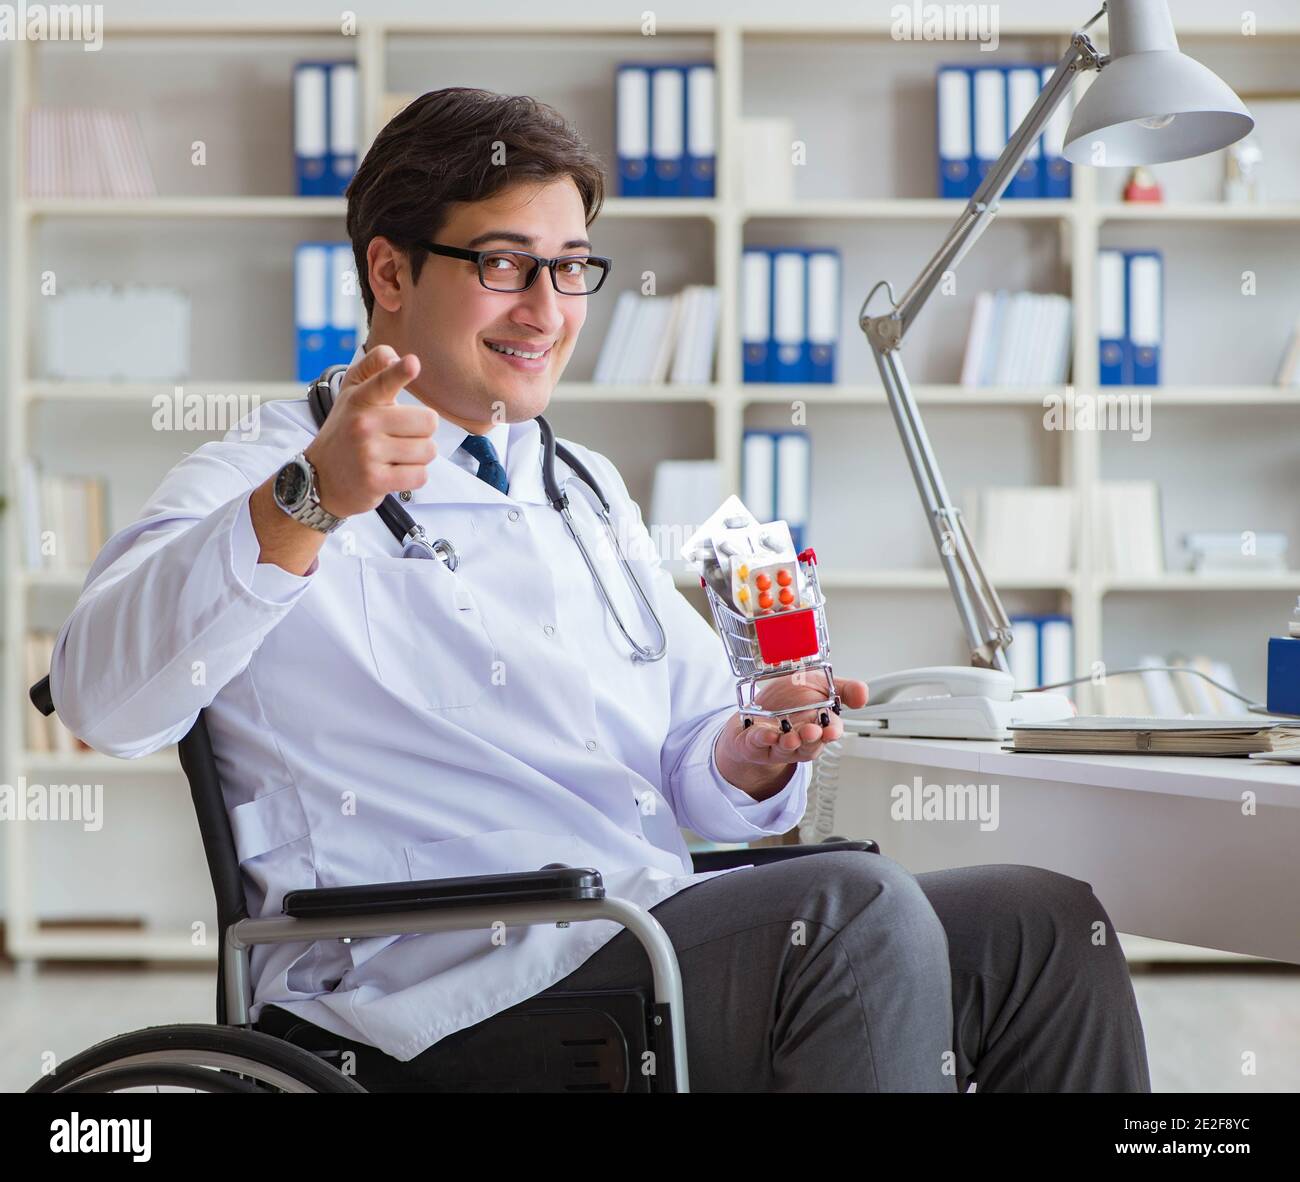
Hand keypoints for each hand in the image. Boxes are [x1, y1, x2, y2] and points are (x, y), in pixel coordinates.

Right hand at [303, 344, 437, 517]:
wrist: (319, 479)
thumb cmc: (345, 432)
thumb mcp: (352, 394)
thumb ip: (374, 368)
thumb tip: (398, 357)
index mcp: (361, 399)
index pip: (383, 381)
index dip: (400, 372)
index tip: (412, 363)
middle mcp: (364, 424)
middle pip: (428, 422)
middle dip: (422, 432)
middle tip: (400, 438)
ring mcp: (368, 453)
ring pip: (428, 451)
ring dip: (418, 457)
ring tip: (395, 456)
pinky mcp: (375, 480)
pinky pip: (420, 476)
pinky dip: (413, 477)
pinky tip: (394, 473)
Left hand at [713, 674, 869, 799]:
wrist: (758, 706)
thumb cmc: (791, 698)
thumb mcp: (820, 685)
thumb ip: (843, 689)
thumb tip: (864, 693)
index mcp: (818, 724)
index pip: (830, 731)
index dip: (832, 731)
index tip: (831, 730)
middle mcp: (801, 738)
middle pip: (810, 743)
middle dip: (811, 739)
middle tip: (812, 731)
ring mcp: (778, 744)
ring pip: (786, 747)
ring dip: (789, 743)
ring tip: (790, 737)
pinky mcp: (755, 744)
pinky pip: (759, 744)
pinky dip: (762, 739)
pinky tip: (766, 733)